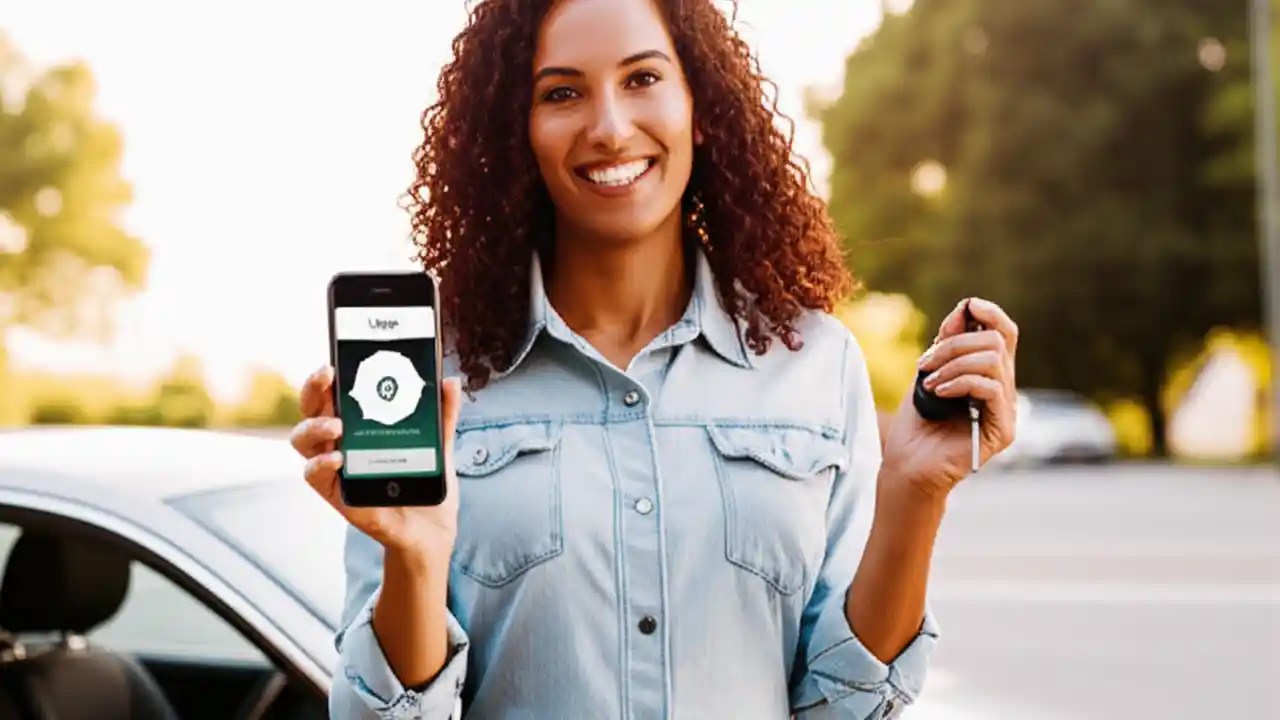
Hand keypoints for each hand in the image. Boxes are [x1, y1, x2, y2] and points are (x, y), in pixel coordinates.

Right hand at [289, 366, 462, 558]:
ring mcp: (336, 468)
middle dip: (312, 389)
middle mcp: (341, 442)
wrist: (433, 530)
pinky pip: (314, 476)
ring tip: (336, 424)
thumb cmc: (426, 483)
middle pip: (311, 410)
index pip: (332, 394)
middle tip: (328, 377)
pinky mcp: (338, 495)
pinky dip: (320, 464)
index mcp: (359, 425)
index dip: (325, 377)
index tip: (334, 361)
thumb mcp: (439, 444)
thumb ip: (443, 414)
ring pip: (303, 441)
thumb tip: (450, 380)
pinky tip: (337, 458)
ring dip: (313, 427)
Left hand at [881, 297, 1018, 496]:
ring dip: (953, 363)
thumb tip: (965, 308)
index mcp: (989, 375)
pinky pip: (990, 388)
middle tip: (925, 363)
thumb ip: (947, 344)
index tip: (967, 306)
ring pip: (993, 360)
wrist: (907, 465)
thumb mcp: (929, 372)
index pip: (1005, 333)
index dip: (990, 313)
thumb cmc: (916, 423)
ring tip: (928, 381)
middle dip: (955, 344)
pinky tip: (938, 392)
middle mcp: (1004, 390)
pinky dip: (960, 382)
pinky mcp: (1003, 430)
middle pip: (997, 341)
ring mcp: (1006, 411)